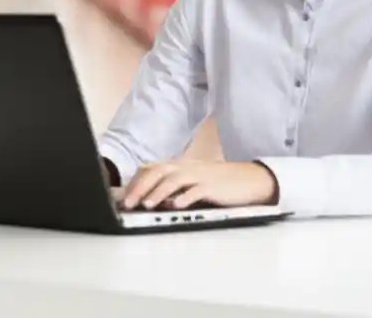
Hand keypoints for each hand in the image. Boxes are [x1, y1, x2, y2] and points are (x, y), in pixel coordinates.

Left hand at [120, 160, 277, 210]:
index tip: (122, 197)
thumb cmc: (217, 183)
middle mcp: (186, 168)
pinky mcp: (213, 187)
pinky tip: (176, 205)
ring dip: (158, 192)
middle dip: (140, 187)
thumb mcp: (191, 181)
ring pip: (174, 180)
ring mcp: (200, 176)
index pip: (150, 169)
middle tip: (128, 203)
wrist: (249, 179)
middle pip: (158, 172)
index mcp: (179, 166)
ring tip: (147, 204)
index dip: (135, 182)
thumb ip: (172, 186)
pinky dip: (185, 197)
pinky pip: (197, 190)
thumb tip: (149, 197)